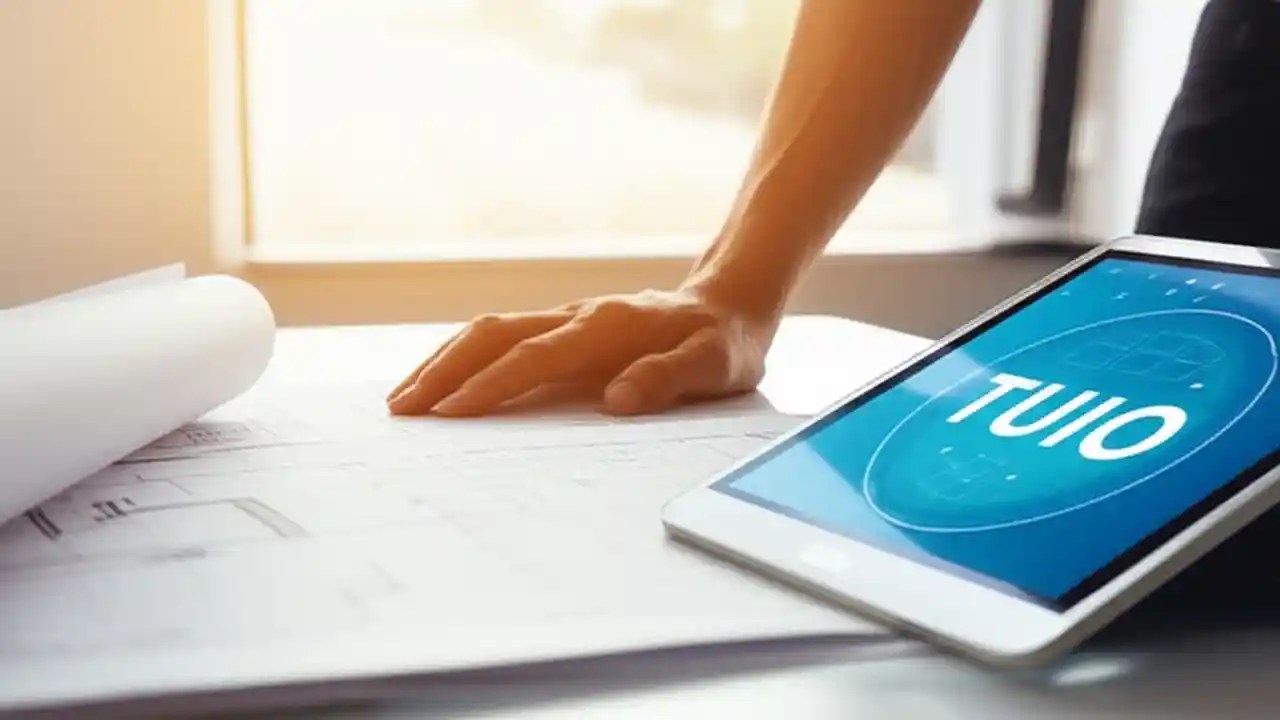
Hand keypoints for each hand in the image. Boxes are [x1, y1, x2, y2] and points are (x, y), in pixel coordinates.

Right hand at [386, 288, 776, 416]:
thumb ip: (670, 377)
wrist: (728, 302)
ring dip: (443, 361)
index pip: (536, 356)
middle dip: (444, 370)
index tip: (450, 413)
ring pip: (489, 331)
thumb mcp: (716, 365)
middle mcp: (578, 316)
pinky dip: (462, 358)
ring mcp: (565, 318)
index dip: (492, 384)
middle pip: (494, 335)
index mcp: (609, 327)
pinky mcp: (561, 328)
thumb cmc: (722, 342)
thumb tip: (618, 400)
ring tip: (403, 398)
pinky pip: (501, 338)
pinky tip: (441, 382)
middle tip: (401, 409)